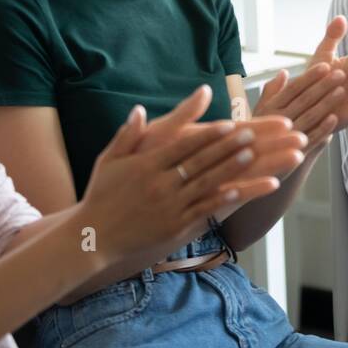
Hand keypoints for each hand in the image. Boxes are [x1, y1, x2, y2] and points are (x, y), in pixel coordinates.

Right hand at [78, 86, 306, 260]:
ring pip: (206, 184)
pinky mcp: (174, 226)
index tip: (230, 124)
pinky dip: (222, 200)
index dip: (209, 135)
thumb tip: (139, 110)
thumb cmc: (101, 194)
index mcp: (146, 165)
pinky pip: (202, 211)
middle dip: (228, 146)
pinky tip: (241, 190)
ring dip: (231, 169)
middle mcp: (160, 184)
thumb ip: (127, 134)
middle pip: (200, 161)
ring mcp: (169, 206)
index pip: (184, 146)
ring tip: (253, 156)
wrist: (92, 237)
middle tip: (254, 134)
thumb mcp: (109, 160)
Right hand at [254, 58, 345, 155]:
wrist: (255, 166)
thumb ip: (271, 92)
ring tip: (342, 91)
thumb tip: (283, 72)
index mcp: (270, 108)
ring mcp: (287, 137)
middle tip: (341, 74)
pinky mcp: (296, 152)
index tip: (325, 66)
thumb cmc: (258, 134)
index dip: (310, 77)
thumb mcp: (259, 111)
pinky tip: (334, 118)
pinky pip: (312, 139)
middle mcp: (278, 121)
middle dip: (323, 86)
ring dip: (327, 103)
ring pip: (310, 117)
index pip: (293, 88)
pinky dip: (323, 129)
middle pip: (304, 100)